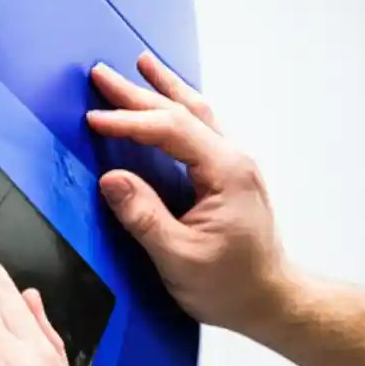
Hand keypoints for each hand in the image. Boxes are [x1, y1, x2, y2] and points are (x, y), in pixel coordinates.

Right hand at [88, 52, 286, 333]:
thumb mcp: (179, 258)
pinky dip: (178, 110)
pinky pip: (201, 130)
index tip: (93, 118)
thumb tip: (111, 179)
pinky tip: (168, 103)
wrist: (271, 300)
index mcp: (226, 172)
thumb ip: (145, 217)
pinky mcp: (230, 177)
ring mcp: (235, 166)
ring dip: (165, 89)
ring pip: (197, 113)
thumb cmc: (230, 286)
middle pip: (183, 111)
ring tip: (142, 64)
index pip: (171, 130)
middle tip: (102, 73)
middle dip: (140, 91)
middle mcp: (234, 159)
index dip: (129, 121)